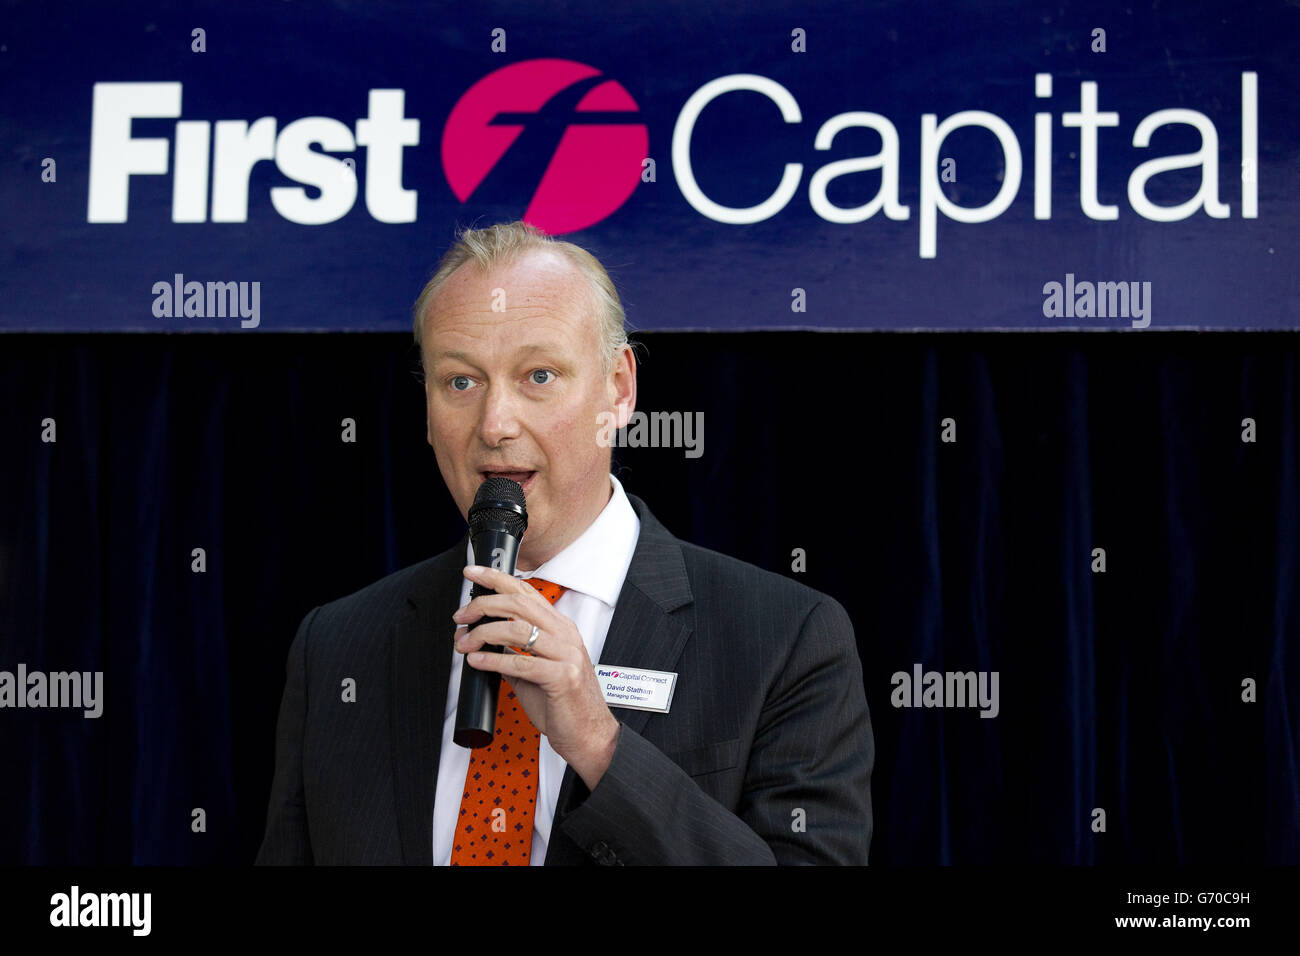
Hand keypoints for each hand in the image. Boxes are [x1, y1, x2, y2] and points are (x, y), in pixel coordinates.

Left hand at [453, 565, 620, 789]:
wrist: (589, 735)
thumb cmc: (564, 704)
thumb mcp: (535, 673)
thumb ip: (514, 654)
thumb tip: (485, 644)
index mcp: (560, 628)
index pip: (526, 592)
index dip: (497, 578)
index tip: (472, 573)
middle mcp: (565, 635)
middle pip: (519, 604)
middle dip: (483, 605)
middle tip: (461, 616)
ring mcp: (566, 655)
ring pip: (517, 629)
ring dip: (483, 633)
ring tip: (464, 643)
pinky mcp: (563, 678)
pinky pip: (521, 663)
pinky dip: (494, 660)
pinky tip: (477, 662)